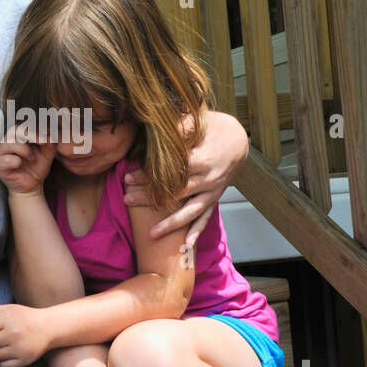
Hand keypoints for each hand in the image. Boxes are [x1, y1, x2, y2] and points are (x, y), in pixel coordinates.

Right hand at [0, 126, 55, 196]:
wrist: (32, 186)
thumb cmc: (37, 167)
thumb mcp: (47, 153)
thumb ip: (50, 143)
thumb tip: (50, 135)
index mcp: (18, 137)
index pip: (23, 125)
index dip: (36, 129)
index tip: (47, 137)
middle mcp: (8, 142)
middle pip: (14, 129)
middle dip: (30, 134)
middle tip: (43, 143)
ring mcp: (1, 154)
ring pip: (9, 143)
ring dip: (24, 150)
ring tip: (31, 158)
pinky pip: (5, 159)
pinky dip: (15, 161)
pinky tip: (19, 165)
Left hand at [0, 303, 50, 366]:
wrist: (48, 327)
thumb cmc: (24, 317)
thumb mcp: (7, 309)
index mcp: (7, 318)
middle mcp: (14, 333)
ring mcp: (19, 348)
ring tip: (4, 344)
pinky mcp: (24, 360)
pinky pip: (2, 365)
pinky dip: (2, 360)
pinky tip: (9, 352)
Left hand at [124, 109, 247, 242]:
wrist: (239, 140)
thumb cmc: (214, 128)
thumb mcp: (197, 122)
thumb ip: (179, 127)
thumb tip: (156, 128)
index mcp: (202, 159)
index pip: (171, 172)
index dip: (148, 175)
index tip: (129, 177)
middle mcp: (209, 179)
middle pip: (175, 192)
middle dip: (150, 197)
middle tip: (127, 199)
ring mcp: (213, 191)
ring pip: (190, 211)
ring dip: (171, 223)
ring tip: (152, 234)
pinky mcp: (215, 198)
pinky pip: (206, 217)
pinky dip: (197, 231)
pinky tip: (186, 244)